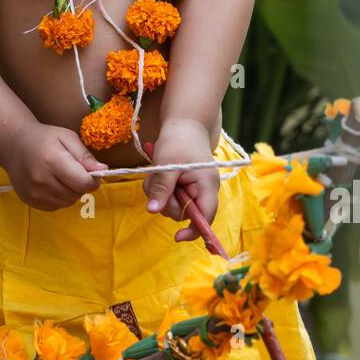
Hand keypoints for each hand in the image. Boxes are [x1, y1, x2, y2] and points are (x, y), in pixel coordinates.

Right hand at [1, 122, 107, 211]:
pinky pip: (56, 206)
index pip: (83, 183)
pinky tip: (53, 183)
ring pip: (68, 202)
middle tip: (74, 171)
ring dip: (71, 192)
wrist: (13, 145)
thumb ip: (84, 156)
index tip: (92, 172)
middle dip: (81, 184)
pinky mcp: (30, 202)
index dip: (93, 180)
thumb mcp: (67, 137)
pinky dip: (60, 198)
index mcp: (52, 161)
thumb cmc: (44, 138)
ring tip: (62, 176)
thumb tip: (103, 170)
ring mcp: (34, 194)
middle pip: (76, 194)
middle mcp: (42, 180)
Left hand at [143, 119, 220, 234]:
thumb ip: (162, 188)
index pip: (206, 217)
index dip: (194, 231)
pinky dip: (160, 190)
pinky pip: (169, 197)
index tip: (177, 236)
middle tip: (158, 185)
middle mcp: (203, 191)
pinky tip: (157, 176)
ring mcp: (193, 189)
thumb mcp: (167, 164)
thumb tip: (153, 210)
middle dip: (168, 203)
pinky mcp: (183, 187)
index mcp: (206, 186)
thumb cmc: (179, 140)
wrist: (183, 123)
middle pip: (185, 213)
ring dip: (161, 195)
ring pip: (174, 206)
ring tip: (157, 175)